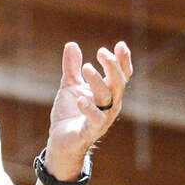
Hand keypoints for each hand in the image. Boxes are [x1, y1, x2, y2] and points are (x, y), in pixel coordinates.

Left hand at [44, 41, 132, 180]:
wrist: (61, 139)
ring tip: (87, 68)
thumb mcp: (69, 86)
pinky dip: (89, 109)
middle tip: (101, 52)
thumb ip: (72, 67)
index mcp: (108, 92)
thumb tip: (71, 44)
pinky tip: (81, 99)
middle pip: (118, 83)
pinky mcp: (90, 130)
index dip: (123, 60)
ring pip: (107, 98)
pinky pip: (95, 119)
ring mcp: (102, 118)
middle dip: (112, 67)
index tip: (120, 45)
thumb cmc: (70, 112)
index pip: (121, 75)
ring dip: (98, 82)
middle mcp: (110, 104)